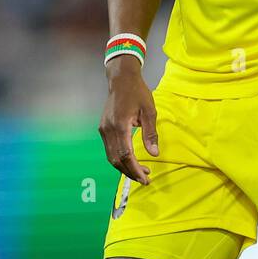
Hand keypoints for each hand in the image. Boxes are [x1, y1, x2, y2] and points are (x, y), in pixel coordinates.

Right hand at [98, 57, 158, 184]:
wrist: (121, 79)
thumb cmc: (138, 92)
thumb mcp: (149, 111)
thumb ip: (150, 133)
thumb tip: (154, 153)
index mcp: (120, 125)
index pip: (126, 155)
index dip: (135, 169)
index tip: (146, 177)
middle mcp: (109, 130)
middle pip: (117, 160)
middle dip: (131, 172)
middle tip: (145, 179)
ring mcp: (104, 129)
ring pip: (111, 157)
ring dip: (125, 167)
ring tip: (141, 172)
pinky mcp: (103, 128)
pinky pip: (109, 149)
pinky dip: (119, 159)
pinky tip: (131, 161)